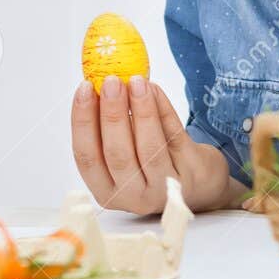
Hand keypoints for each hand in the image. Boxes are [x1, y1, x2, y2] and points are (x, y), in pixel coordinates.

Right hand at [71, 75, 239, 213]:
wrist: (196, 183)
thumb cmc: (149, 162)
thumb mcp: (123, 154)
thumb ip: (107, 128)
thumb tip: (98, 83)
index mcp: (107, 192)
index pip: (87, 158)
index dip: (82, 122)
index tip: (84, 89)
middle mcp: (134, 197)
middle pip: (117, 154)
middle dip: (112, 114)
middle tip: (110, 82)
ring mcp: (165, 188)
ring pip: (150, 149)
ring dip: (141, 110)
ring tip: (135, 81)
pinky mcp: (191, 173)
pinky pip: (175, 136)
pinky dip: (163, 109)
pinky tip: (154, 89)